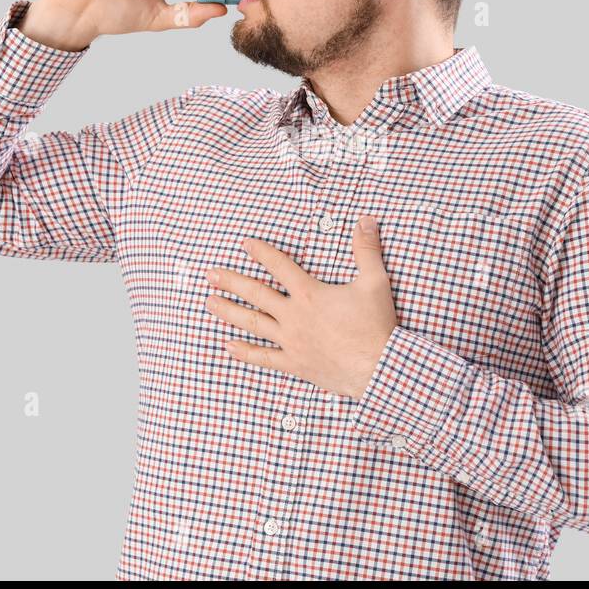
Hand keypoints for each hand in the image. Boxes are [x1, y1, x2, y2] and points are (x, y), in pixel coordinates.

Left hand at [203, 215, 398, 398]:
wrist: (379, 368)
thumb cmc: (377, 326)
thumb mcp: (375, 282)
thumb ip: (366, 249)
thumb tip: (365, 219)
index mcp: (310, 294)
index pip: (280, 267)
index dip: (262, 253)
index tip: (245, 244)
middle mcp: (294, 316)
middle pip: (256, 294)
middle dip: (231, 282)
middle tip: (211, 274)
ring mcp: (291, 342)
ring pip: (253, 323)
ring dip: (229, 312)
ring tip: (210, 302)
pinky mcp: (295, 364)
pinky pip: (264, 358)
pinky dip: (245, 352)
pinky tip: (229, 346)